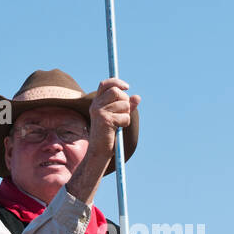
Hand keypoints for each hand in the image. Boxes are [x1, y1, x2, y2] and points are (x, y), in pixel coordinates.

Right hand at [66, 79, 139, 207]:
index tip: (127, 87)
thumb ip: (127, 106)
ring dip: (126, 114)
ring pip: (123, 104)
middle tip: (123, 112)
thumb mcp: (117, 117)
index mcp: (97, 102)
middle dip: (125, 101)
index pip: (105, 84)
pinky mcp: (105, 120)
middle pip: (117, 92)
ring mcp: (99, 111)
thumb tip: (137, 97)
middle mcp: (96, 105)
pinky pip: (125, 116)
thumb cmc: (108, 134)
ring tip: (118, 123)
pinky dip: (125, 123)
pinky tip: (117, 129)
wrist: (99, 151)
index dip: (116, 82)